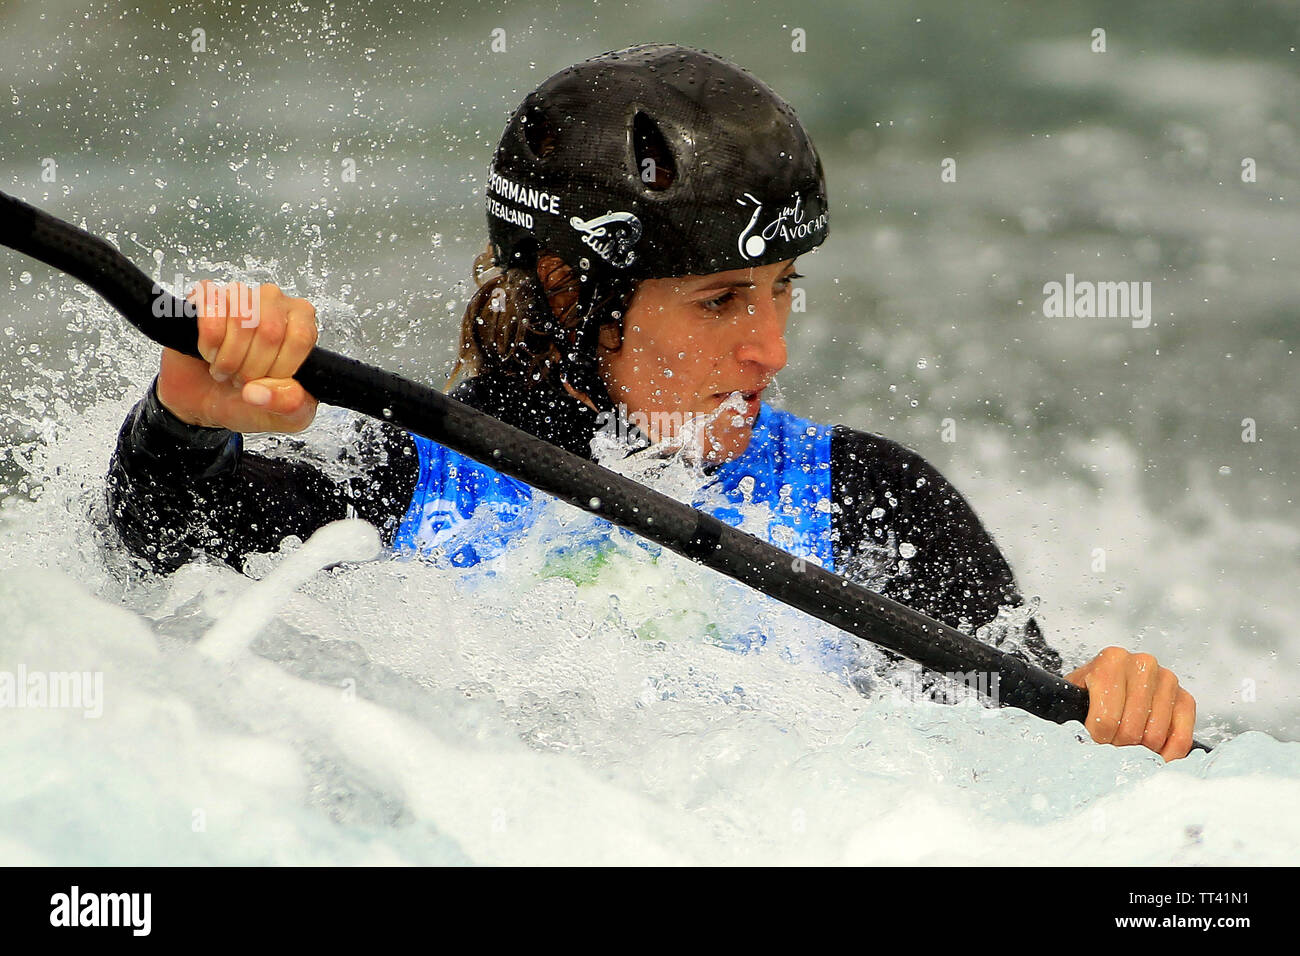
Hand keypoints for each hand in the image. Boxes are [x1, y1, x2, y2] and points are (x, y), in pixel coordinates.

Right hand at [157, 281, 318, 433]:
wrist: (206, 400)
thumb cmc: (250, 400)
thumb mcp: (283, 416)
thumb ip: (290, 406)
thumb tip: (265, 392)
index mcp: (301, 324)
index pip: (300, 337)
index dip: (280, 368)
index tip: (269, 382)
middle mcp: (274, 303)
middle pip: (270, 330)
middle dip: (252, 368)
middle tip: (244, 380)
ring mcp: (240, 296)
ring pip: (241, 320)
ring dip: (228, 358)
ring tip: (227, 369)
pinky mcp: (207, 298)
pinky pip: (210, 312)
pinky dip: (208, 343)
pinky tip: (210, 353)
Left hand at [1065, 646, 1195, 760]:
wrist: (1106, 683)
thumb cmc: (1089, 693)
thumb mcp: (1074, 697)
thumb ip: (1074, 713)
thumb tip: (1079, 739)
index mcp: (1111, 660)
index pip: (1106, 718)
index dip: (1099, 738)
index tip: (1094, 741)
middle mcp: (1142, 665)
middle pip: (1131, 729)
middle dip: (1119, 746)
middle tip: (1111, 747)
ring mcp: (1167, 680)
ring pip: (1155, 736)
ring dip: (1141, 751)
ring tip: (1128, 746)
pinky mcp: (1184, 698)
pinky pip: (1181, 737)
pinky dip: (1169, 754)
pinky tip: (1155, 757)